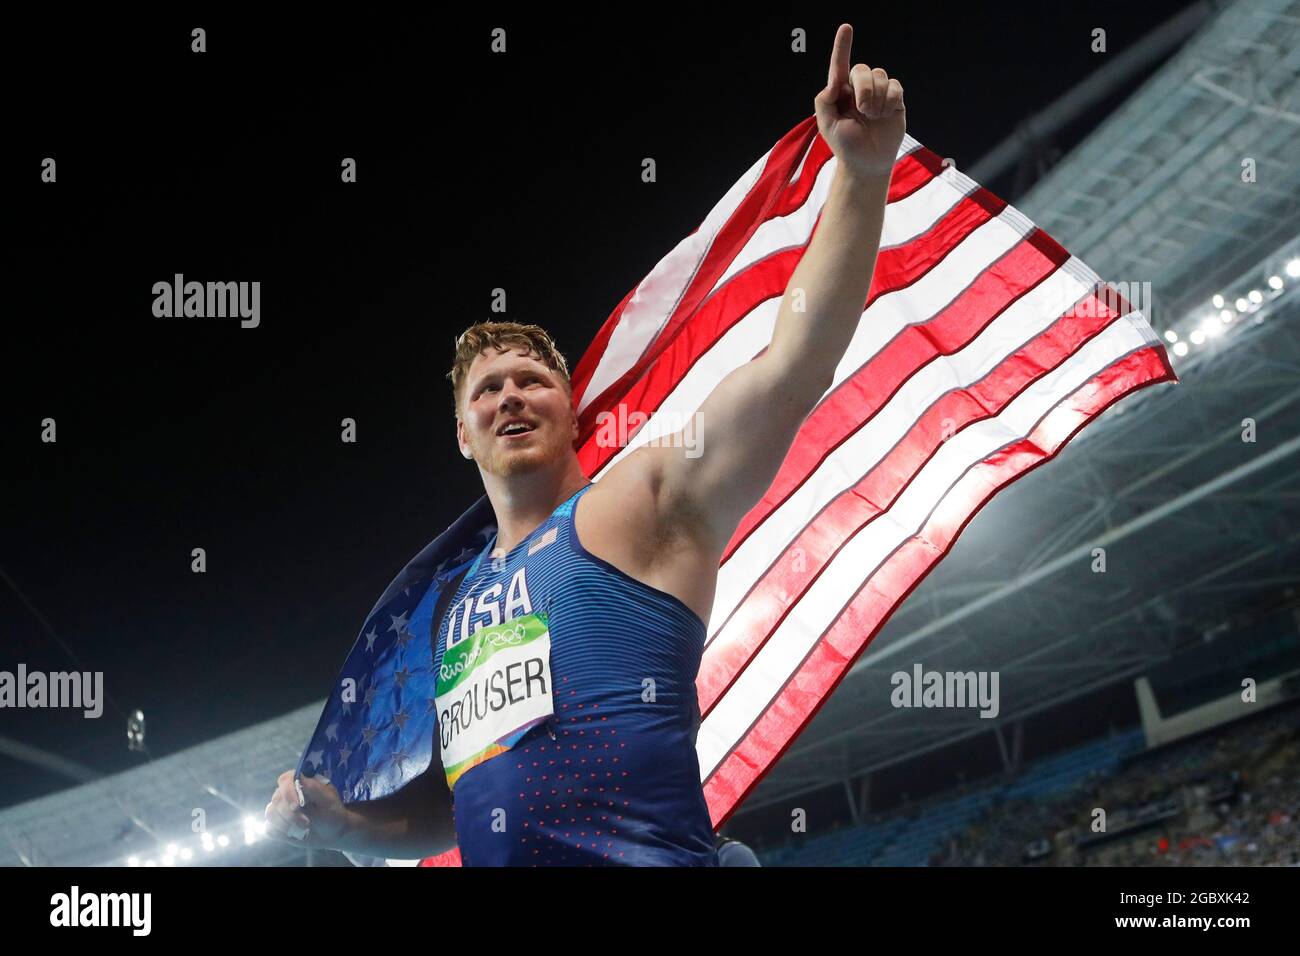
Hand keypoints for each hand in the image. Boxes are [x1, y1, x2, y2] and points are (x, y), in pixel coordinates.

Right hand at [264, 770, 353, 849]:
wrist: (332, 832)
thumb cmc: (332, 812)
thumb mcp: (328, 799)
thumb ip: (313, 788)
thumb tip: (298, 776)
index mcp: (299, 782)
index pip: (285, 780)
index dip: (287, 792)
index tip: (297, 807)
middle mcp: (287, 793)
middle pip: (277, 799)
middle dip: (290, 814)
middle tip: (306, 823)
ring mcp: (280, 809)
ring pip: (271, 814)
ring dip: (286, 824)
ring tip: (304, 829)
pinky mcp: (277, 824)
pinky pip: (270, 828)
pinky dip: (280, 833)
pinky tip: (294, 834)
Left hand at [813, 24, 905, 179]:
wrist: (868, 163)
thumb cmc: (845, 145)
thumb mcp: (827, 125)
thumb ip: (824, 100)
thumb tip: (834, 82)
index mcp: (840, 92)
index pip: (839, 65)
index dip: (842, 46)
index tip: (846, 28)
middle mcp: (858, 89)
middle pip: (862, 69)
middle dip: (863, 88)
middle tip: (862, 111)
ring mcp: (878, 93)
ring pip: (880, 75)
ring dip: (876, 98)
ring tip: (873, 117)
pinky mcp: (894, 99)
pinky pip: (895, 86)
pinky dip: (890, 101)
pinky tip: (885, 115)